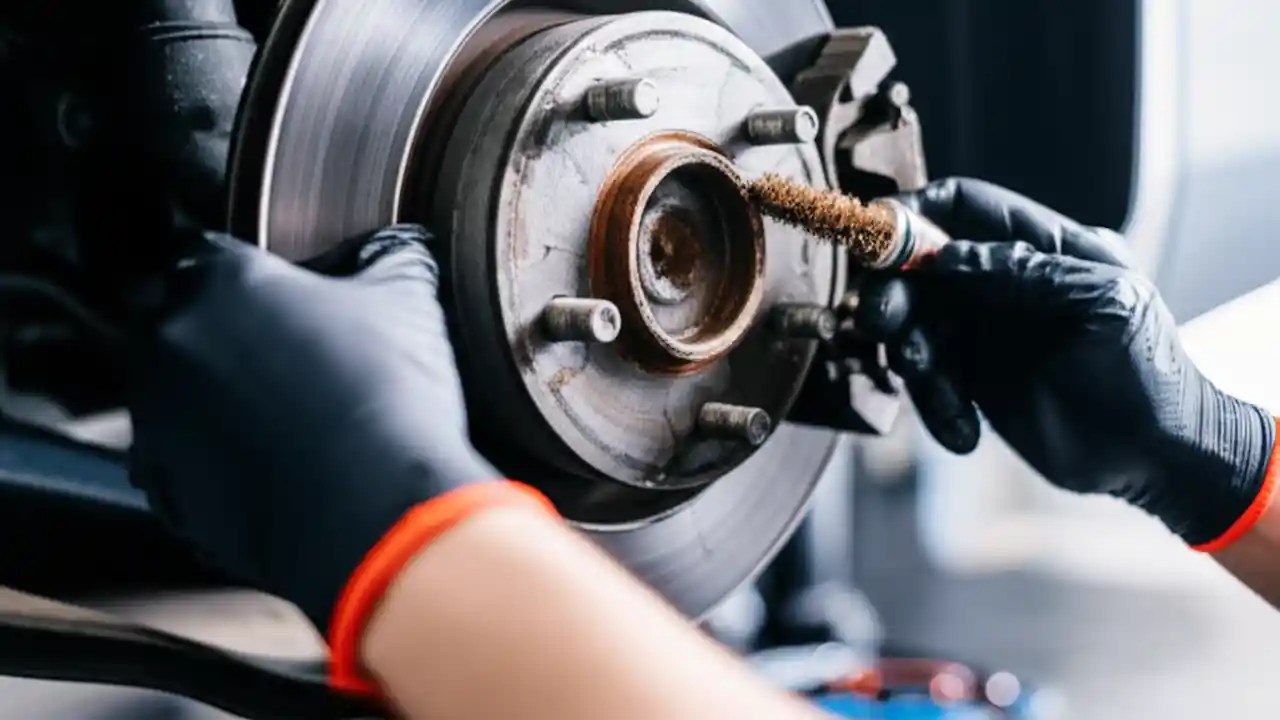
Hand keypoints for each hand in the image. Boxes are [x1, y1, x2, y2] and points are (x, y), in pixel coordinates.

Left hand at [128, 225, 499, 629]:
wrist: (373, 510)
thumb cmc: (386, 401)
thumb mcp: (408, 301)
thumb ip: (389, 258)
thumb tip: (395, 251)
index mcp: (222, 281)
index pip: (211, 253)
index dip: (254, 275)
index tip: (283, 296)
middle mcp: (170, 344)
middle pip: (181, 322)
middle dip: (226, 335)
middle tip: (289, 357)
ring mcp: (157, 420)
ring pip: (175, 394)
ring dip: (217, 400)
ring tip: (290, 420)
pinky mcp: (166, 489)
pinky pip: (181, 464)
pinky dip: (216, 464)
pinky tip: (277, 469)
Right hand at [857, 179, 1275, 545]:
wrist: (1156, 459)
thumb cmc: (1148, 373)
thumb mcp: (1103, 305)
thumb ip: (1028, 272)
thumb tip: (948, 255)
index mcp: (1045, 248)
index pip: (966, 206)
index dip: (916, 211)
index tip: (877, 233)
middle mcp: (1006, 283)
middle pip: (922, 269)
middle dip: (897, 294)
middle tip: (882, 322)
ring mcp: (986, 332)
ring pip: (917, 329)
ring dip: (915, 361)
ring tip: (946, 399)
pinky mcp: (973, 379)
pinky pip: (930, 381)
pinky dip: (936, 408)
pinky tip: (966, 435)